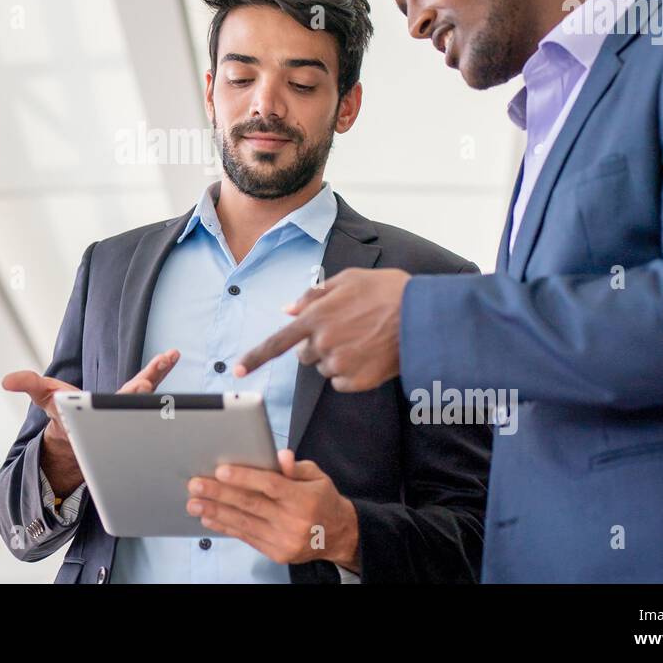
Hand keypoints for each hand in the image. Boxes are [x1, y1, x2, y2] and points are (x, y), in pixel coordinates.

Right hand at [1, 348, 180, 496]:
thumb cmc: (62, 415)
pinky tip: (172, 356)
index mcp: (97, 412)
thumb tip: (6, 381)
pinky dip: (162, 370)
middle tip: (155, 375)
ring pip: (148, 392)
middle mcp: (116, 412)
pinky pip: (152, 383)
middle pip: (133, 400)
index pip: (114, 403)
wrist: (77, 435)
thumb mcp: (43, 397)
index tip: (142, 386)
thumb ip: (27, 384)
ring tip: (170, 356)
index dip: (127, 395)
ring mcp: (128, 405)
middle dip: (144, 388)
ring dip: (160, 373)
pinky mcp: (136, 397)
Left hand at [186, 449, 360, 570]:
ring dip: (216, 512)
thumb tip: (280, 456)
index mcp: (304, 498)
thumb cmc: (322, 499)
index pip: (270, 485)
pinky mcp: (277, 553)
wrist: (338, 535)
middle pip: (251, 504)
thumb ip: (295, 467)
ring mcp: (284, 540)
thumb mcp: (317, 476)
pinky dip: (226, 527)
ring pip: (244, 523)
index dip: (245, 477)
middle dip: (220, 494)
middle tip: (196, 485)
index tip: (221, 470)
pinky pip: (246, 537)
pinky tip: (209, 518)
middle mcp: (293, 521)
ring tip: (194, 502)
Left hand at [234, 267, 410, 391]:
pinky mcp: (358, 381)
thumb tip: (289, 309)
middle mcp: (323, 343)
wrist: (424, 316)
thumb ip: (314, 295)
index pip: (277, 342)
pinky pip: (342, 382)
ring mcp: (341, 364)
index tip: (238, 371)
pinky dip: (351, 373)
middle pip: (305, 355)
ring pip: (325, 367)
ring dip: (336, 357)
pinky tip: (369, 355)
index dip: (255, 358)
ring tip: (364, 338)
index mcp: (316, 316)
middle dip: (317, 344)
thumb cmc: (388, 291)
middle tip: (345, 329)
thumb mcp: (348, 280)